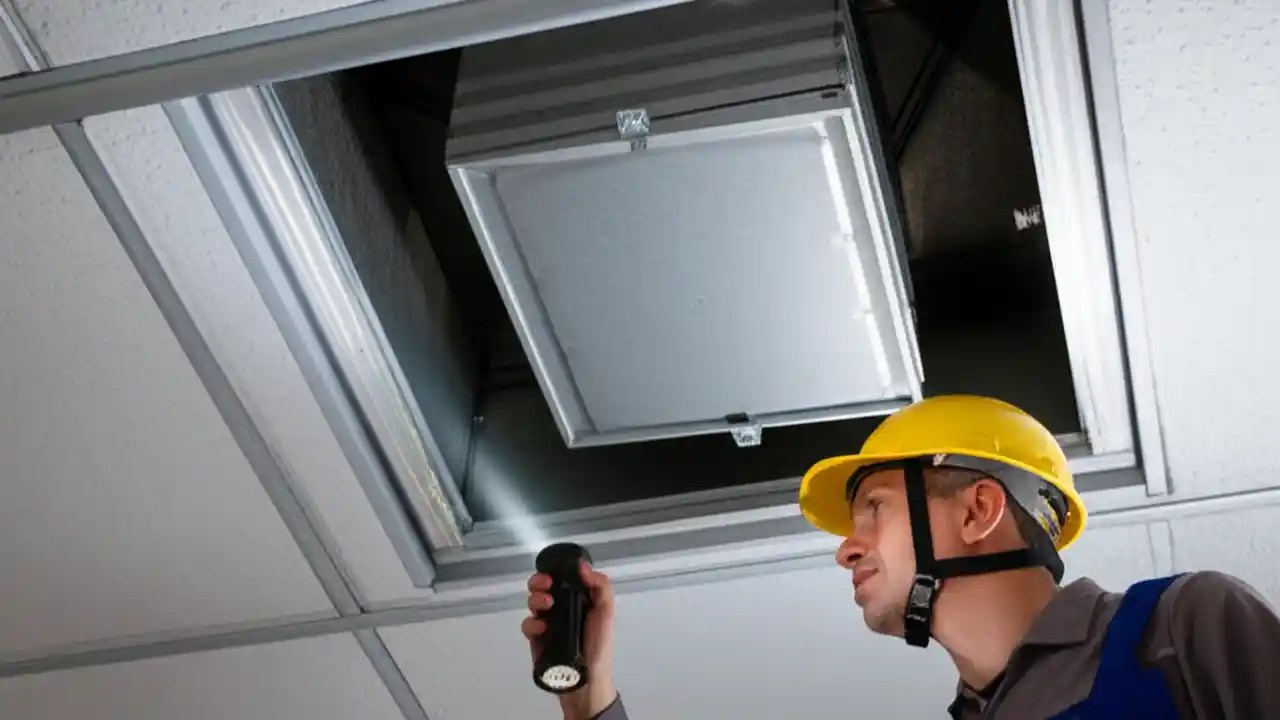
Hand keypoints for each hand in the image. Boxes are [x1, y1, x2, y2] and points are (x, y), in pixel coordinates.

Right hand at [522, 560, 617, 719]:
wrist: (586, 682)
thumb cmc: (599, 646)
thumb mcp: (606, 614)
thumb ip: (600, 587)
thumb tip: (583, 566)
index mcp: (579, 600)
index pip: (563, 579)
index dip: (556, 571)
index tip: (555, 571)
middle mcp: (562, 609)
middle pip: (543, 587)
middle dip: (539, 582)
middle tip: (544, 585)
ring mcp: (548, 624)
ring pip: (533, 603)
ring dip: (535, 599)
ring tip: (546, 605)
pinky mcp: (537, 640)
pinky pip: (527, 625)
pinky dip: (531, 623)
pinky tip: (541, 628)